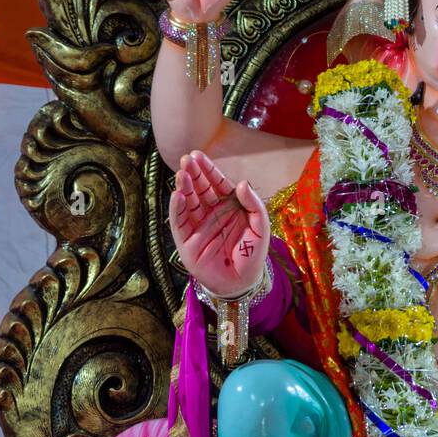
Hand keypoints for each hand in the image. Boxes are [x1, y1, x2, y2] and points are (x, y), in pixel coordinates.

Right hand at [168, 150, 269, 297]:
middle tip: (187, 159)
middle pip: (200, 189)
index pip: (216, 183)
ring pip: (188, 202)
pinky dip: (177, 208)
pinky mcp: (187, 241)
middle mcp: (211, 213)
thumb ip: (254, 204)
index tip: (198, 155)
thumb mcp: (260, 226)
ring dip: (184, 187)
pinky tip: (177, 194)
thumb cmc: (252, 253)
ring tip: (181, 173)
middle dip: (193, 174)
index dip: (208, 170)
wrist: (243, 281)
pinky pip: (180, 222)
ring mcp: (198, 226)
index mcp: (228, 206)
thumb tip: (241, 183)